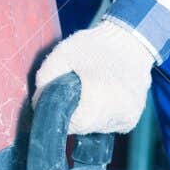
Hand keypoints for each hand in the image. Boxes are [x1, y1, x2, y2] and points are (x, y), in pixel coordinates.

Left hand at [33, 16, 157, 134]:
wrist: (132, 40)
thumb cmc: (96, 45)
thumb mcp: (62, 54)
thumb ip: (45, 81)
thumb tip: (38, 105)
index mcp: (99, 104)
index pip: (70, 126)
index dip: (62, 114)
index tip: (63, 98)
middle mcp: (117, 117)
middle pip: (83, 129)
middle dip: (75, 114)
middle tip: (78, 90)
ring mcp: (127, 120)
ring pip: (95, 128)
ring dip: (89, 114)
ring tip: (93, 89)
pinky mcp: (131, 120)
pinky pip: (108, 124)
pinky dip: (102, 113)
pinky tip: (104, 94)